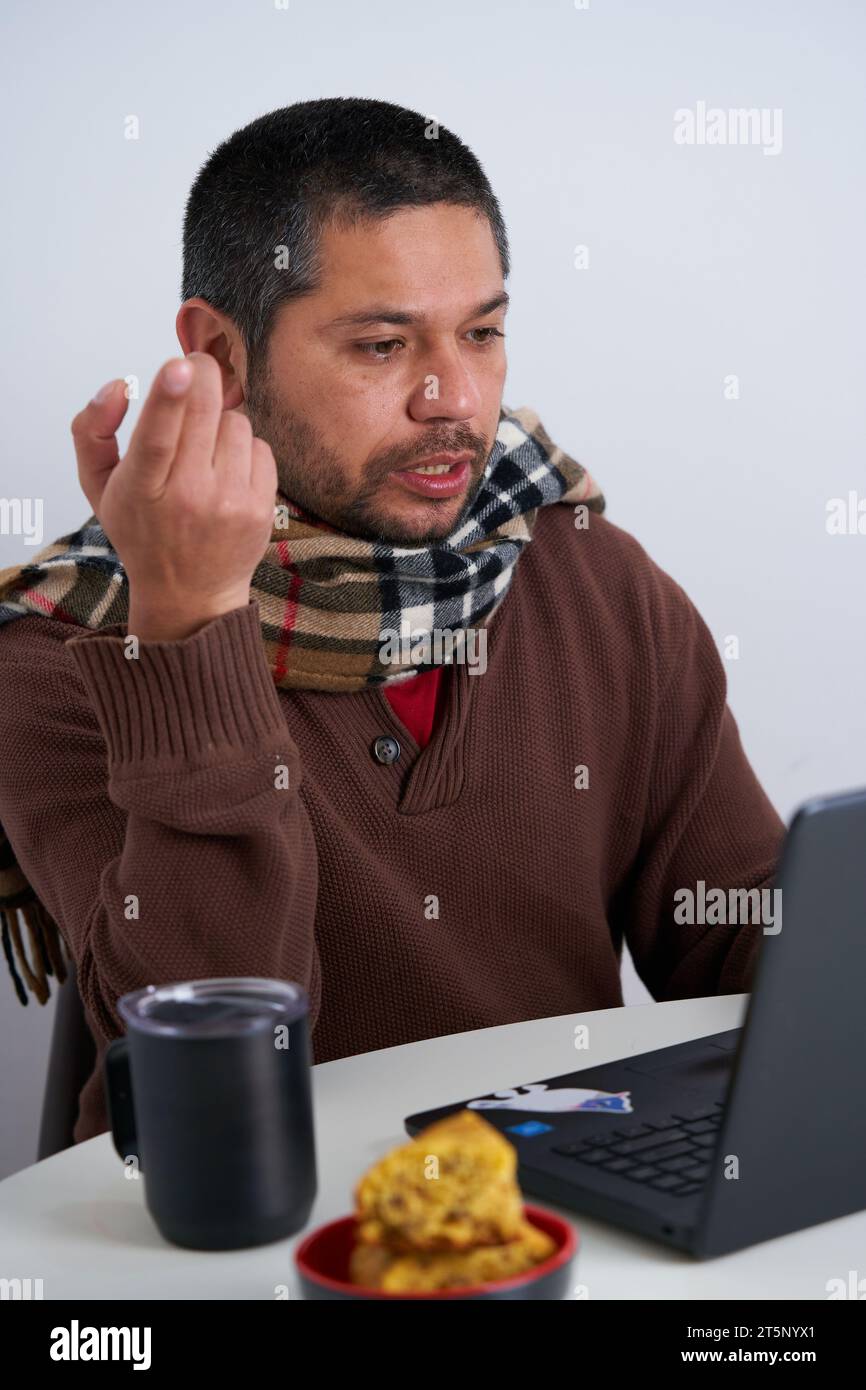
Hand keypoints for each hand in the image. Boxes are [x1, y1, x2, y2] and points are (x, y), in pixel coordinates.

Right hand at [71, 353, 276, 639]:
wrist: (190, 595)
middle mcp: (188, 498)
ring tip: (203, 450)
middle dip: (200, 376)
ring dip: (218, 422)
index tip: (178, 366)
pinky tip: (226, 471)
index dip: (169, 397)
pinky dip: (243, 448)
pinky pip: (259, 446)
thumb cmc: (141, 532)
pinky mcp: (261, 509)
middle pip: (204, 413)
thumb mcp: (98, 488)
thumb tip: (118, 386)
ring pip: (234, 421)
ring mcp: (229, 504)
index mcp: (141, 490)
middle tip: (191, 371)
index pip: (157, 438)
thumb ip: (91, 432)